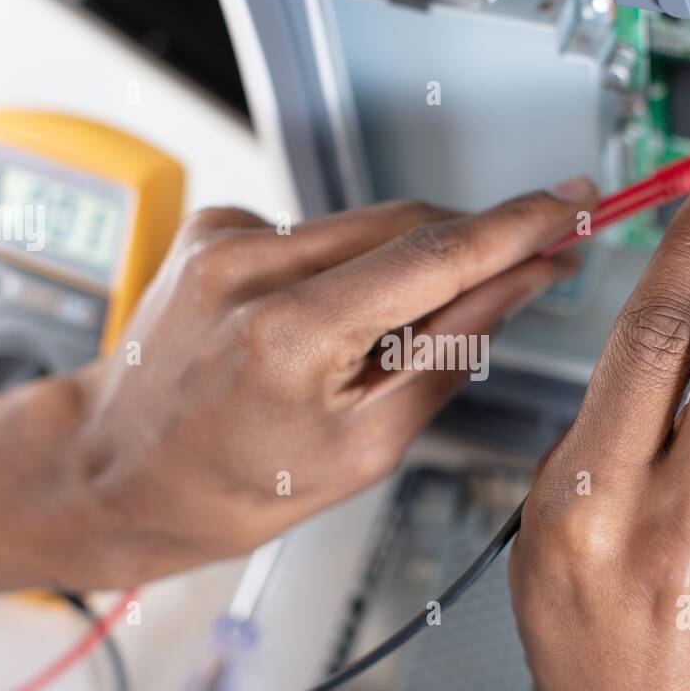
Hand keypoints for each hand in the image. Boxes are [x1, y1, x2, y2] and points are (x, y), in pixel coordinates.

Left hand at [60, 182, 595, 587]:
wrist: (116, 470)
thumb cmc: (230, 485)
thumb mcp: (364, 446)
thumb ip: (448, 354)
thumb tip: (517, 284)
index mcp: (290, 334)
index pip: (436, 255)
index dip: (520, 225)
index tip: (573, 205)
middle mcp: (250, 265)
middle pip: (407, 225)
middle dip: (474, 246)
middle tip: (529, 269)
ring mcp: (225, 236)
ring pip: (365, 225)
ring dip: (406, 266)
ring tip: (381, 345)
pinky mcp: (215, 225)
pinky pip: (319, 233)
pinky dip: (347, 268)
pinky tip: (326, 326)